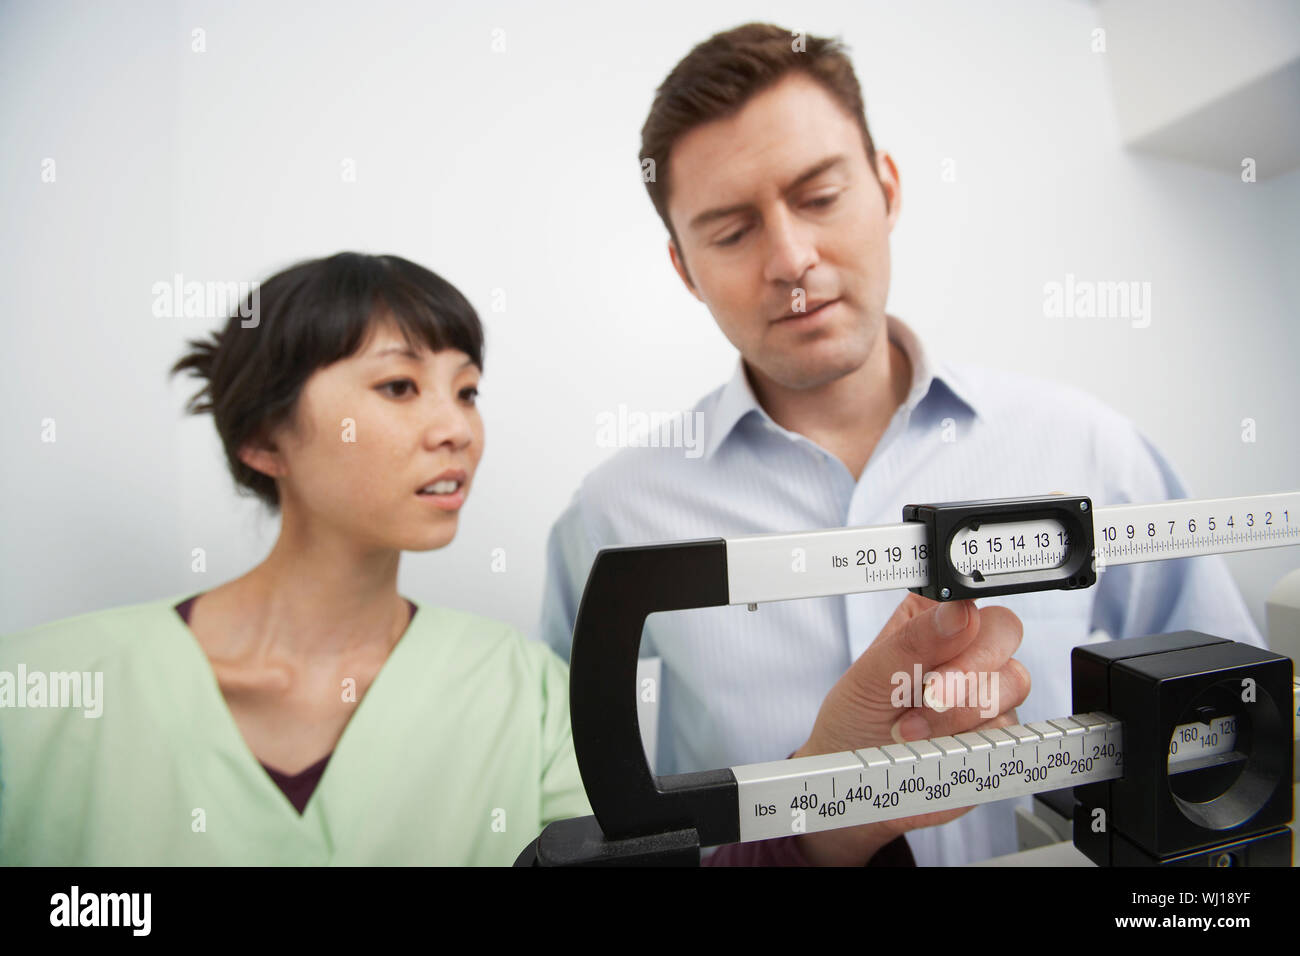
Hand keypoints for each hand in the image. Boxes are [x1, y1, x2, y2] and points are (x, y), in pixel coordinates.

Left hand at [792, 592, 1029, 865]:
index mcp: (932, 619)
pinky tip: (934, 745)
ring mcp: (986, 689)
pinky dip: (967, 737)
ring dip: (960, 710)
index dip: (968, 614)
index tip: (950, 634)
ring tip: (912, 728)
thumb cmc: (857, 717)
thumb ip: (915, 640)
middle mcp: (966, 648)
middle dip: (967, 668)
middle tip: (928, 694)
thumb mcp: (872, 674)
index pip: (970, 596)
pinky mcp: (995, 729)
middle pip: (1005, 632)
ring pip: (1013, 681)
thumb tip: (959, 610)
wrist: (856, 775)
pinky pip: (1007, 726)